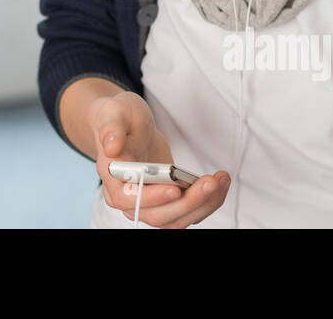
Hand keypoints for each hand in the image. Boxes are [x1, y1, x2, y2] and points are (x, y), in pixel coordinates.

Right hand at [91, 90, 231, 228]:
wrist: (128, 127)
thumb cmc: (120, 119)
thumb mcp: (114, 113)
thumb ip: (111, 128)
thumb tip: (111, 147)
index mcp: (112, 178)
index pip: (128, 199)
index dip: (152, 198)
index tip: (174, 189)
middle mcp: (128, 198)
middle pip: (158, 215)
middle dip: (188, 202)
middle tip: (210, 181)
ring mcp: (149, 203)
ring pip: (177, 219)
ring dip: (203, 204)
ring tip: (221, 179)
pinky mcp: (167, 202)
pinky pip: (189, 212)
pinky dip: (208, 201)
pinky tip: (219, 182)